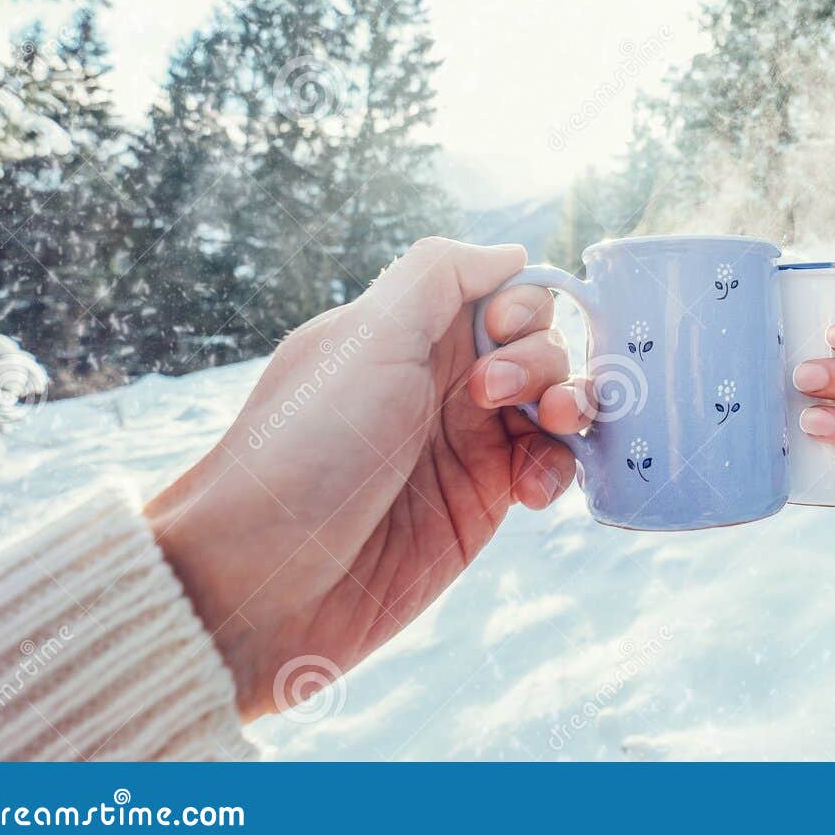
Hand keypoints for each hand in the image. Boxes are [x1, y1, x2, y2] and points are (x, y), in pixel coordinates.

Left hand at [143, 238, 578, 719]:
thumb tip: (512, 254)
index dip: (521, 303)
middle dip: (541, 359)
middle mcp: (446, 381)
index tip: (500, 329)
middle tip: (492, 395)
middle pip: (540, 344)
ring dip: (569, 406)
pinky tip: (532, 490)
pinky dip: (558, 469)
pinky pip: (549, 468)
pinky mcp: (484, 503)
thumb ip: (440, 276)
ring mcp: (467, 443)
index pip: (503, 291)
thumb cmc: (305, 447)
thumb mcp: (365, 337)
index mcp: (412, 332)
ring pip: (555, 404)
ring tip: (551, 427)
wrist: (265, 580)